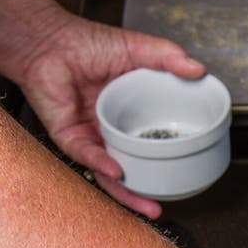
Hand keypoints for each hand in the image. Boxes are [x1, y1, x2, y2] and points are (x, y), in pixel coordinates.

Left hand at [16, 13, 204, 217]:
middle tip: (164, 206)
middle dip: (146, 194)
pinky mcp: (70, 138)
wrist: (49, 41)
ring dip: (129, 193)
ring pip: (109, 176)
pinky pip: (88, 156)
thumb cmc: (85, 44)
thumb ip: (168, 57)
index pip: (149, 148)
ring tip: (148, 204)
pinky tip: (117, 171)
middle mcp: (109, 134)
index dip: (165, 162)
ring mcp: (90, 139)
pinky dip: (103, 164)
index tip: (183, 175)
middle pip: (131, 171)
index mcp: (127, 119)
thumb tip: (198, 70)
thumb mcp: (137, 49)